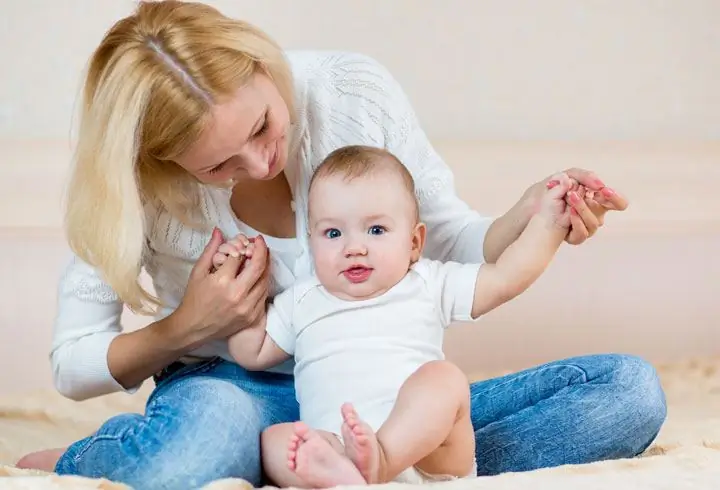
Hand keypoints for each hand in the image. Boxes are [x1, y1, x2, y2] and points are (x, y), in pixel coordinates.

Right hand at [171, 228, 269, 347]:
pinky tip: (259, 275)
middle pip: (258, 266)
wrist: (193, 329)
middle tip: (260, 242)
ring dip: (265, 265)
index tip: (245, 240)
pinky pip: (264, 295)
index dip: (242, 245)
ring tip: (261, 256)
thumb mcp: (198, 272)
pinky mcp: (252, 317)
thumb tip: (219, 231)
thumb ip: (210, 250)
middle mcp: (237, 295)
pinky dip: (263, 282)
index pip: (238, 256)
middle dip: (261, 250)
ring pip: (265, 280)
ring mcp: (247, 307)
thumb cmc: (194, 299)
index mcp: (221, 282)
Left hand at [525, 168, 628, 244]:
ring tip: (570, 196)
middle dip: (599, 201)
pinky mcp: (574, 236)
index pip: (619, 203)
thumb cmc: (549, 191)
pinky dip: (576, 222)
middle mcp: (594, 214)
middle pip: (607, 213)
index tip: (604, 190)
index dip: (616, 198)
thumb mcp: (563, 177)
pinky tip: (568, 212)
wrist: (529, 209)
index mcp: (596, 198)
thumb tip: (597, 182)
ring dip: (583, 208)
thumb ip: (581, 176)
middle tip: (591, 194)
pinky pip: (582, 234)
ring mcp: (585, 226)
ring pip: (595, 223)